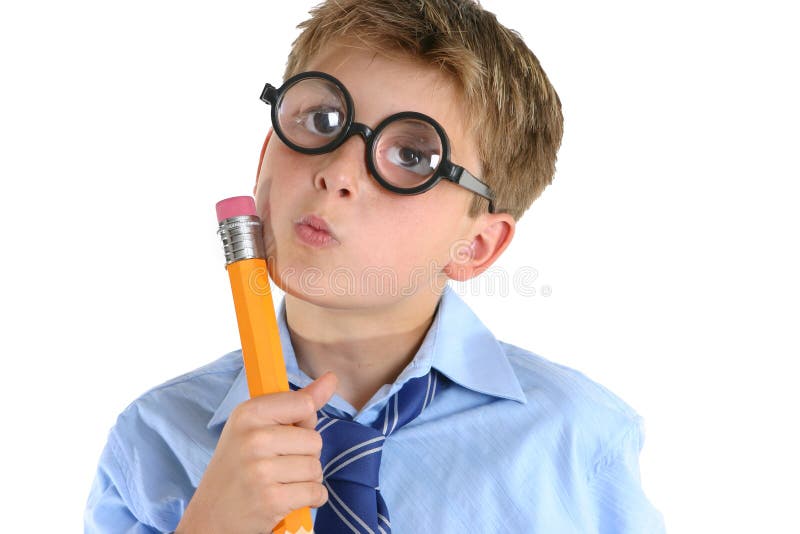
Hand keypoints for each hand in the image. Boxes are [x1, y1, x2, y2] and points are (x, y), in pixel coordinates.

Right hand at [175, 372, 337, 532]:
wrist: (209, 520)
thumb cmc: (237, 471)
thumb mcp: (255, 429)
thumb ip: (296, 403)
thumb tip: (331, 378)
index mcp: (246, 414)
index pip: (304, 404)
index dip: (303, 423)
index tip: (285, 434)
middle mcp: (252, 438)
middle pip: (314, 440)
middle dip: (305, 456)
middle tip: (277, 467)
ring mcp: (260, 469)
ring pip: (316, 467)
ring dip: (306, 480)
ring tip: (280, 484)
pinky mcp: (271, 499)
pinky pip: (316, 492)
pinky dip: (309, 500)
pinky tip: (287, 501)